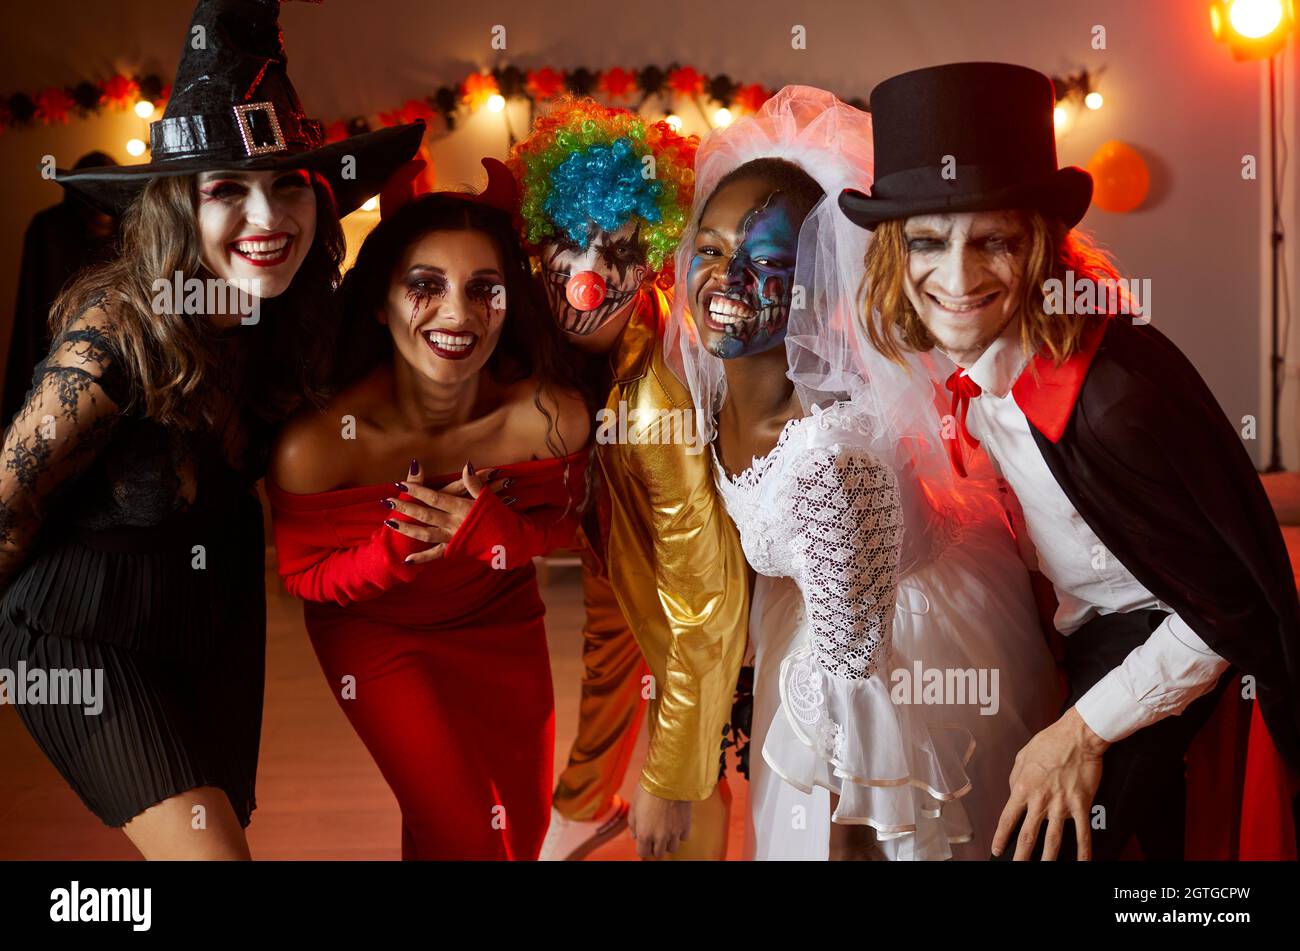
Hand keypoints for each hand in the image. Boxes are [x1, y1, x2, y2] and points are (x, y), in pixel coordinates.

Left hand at [383, 460, 507, 563]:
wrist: (511, 543)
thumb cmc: (501, 518)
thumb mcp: (489, 498)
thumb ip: (475, 483)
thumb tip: (466, 465)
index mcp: (461, 508)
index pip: (434, 497)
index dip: (417, 490)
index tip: (401, 483)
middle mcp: (453, 523)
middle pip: (425, 514)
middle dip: (405, 507)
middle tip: (387, 502)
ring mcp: (452, 537)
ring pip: (425, 533)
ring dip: (406, 529)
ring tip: (390, 524)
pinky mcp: (454, 549)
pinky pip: (435, 554)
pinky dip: (421, 558)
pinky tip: (407, 560)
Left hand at [628, 785, 692, 859]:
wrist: (669, 779)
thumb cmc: (648, 791)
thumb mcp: (634, 807)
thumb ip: (633, 825)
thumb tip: (636, 836)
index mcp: (644, 834)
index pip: (643, 853)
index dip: (643, 848)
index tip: (644, 841)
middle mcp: (660, 837)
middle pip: (658, 854)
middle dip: (655, 846)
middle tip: (654, 835)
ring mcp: (674, 833)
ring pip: (672, 848)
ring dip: (668, 842)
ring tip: (665, 829)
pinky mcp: (686, 826)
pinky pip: (683, 837)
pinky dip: (679, 833)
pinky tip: (675, 822)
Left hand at [992, 706, 1108, 860]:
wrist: (1077, 736)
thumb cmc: (1049, 742)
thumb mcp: (1022, 756)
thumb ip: (1015, 777)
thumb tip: (1013, 792)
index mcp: (1023, 788)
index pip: (1007, 819)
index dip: (1001, 837)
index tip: (997, 849)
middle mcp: (1040, 800)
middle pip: (1028, 835)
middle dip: (1021, 856)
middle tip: (1016, 867)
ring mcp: (1061, 804)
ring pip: (1053, 839)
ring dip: (1048, 859)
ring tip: (1044, 870)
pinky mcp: (1081, 805)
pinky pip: (1082, 833)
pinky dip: (1083, 851)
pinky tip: (1083, 863)